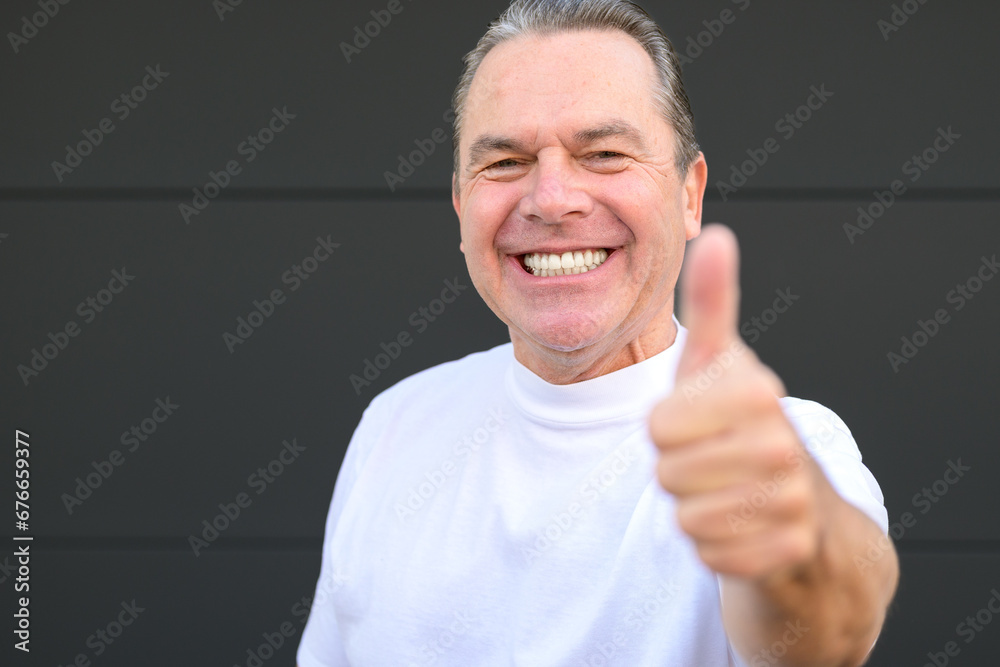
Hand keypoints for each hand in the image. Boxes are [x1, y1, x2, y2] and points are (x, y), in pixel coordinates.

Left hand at [650, 224, 833, 579]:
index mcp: (757, 391)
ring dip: (694, 510)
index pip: (656, 427)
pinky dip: (716, 547)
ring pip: (687, 518)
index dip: (663, 430)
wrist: (800, 507)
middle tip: (711, 461)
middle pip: (667, 474)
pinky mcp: (791, 552)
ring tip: (726, 491)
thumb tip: (717, 235)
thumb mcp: (718, 363)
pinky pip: (711, 556)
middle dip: (677, 472)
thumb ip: (711, 303)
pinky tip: (742, 526)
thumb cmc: (740, 424)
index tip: (696, 422)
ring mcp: (794, 501)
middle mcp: (783, 443)